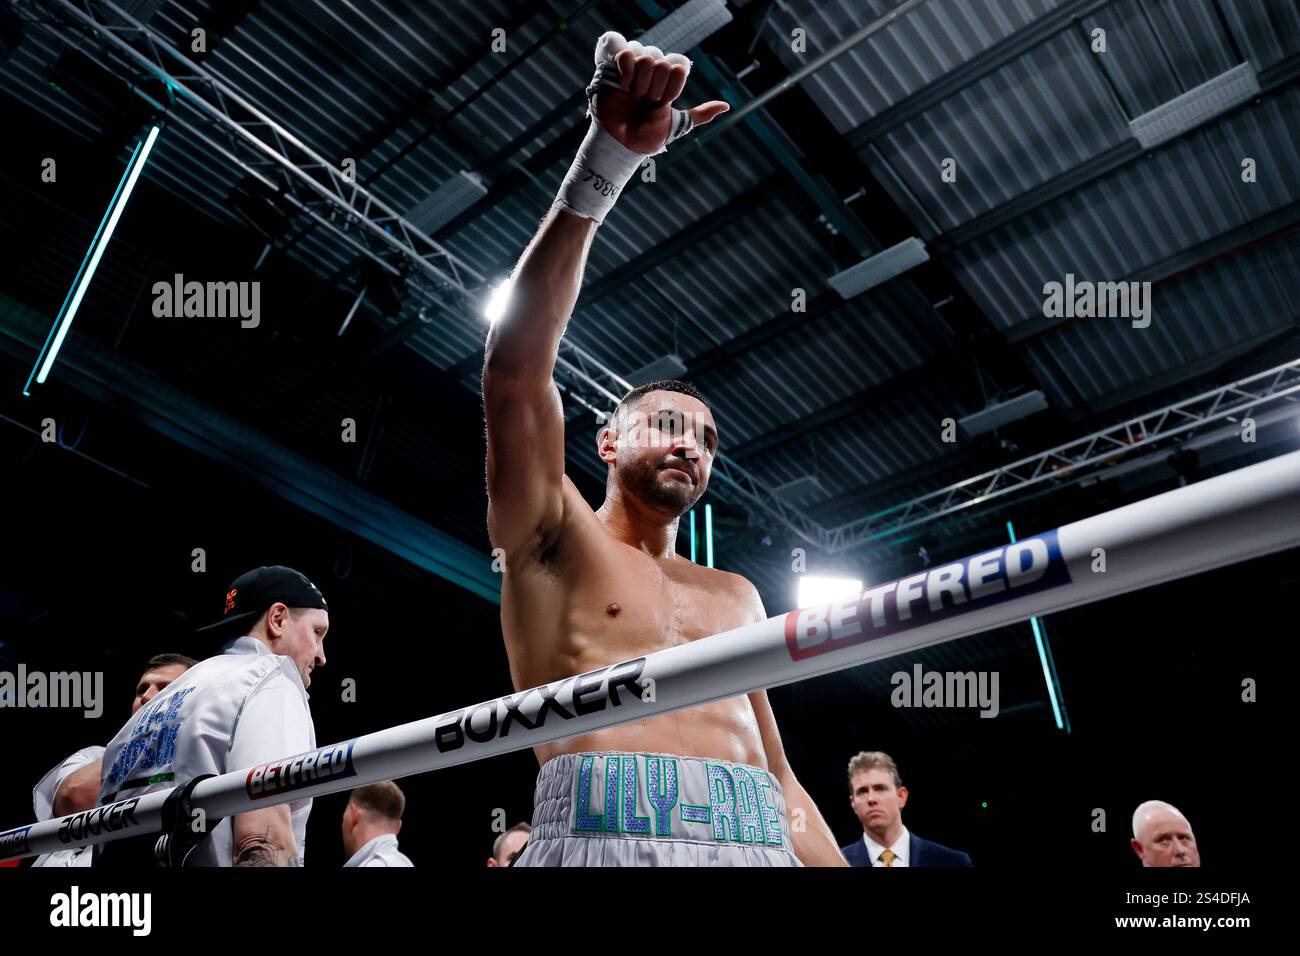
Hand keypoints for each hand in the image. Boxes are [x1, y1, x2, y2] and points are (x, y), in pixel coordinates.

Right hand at [593, 44, 729, 153]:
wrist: (620, 142)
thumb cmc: (647, 136)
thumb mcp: (677, 126)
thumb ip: (699, 115)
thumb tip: (726, 106)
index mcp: (668, 80)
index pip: (679, 66)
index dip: (673, 86)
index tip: (663, 103)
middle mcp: (652, 70)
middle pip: (662, 62)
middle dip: (655, 88)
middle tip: (645, 102)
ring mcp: (634, 66)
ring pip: (646, 57)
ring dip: (640, 83)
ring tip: (633, 97)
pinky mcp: (613, 64)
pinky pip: (625, 51)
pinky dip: (626, 68)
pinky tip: (623, 85)